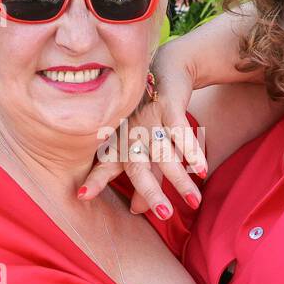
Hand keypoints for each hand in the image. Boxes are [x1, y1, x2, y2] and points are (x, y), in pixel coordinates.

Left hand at [78, 47, 206, 217]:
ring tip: (194, 202)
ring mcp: (150, 120)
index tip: (82, 196)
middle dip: (150, 191)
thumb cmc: (150, 115)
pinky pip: (181, 132)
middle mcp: (131, 133)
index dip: (95, 180)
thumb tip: (136, 211)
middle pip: (138, 167)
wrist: (167, 68)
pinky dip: (192, 151)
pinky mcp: (169, 107)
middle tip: (164, 214)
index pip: (106, 165)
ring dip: (181, 179)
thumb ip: (142, 179)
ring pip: (165, 154)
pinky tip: (201, 169)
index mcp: (120, 143)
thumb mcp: (144, 146)